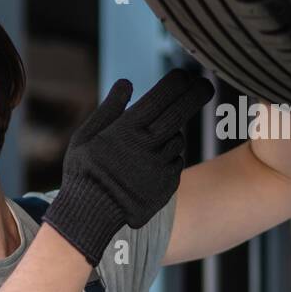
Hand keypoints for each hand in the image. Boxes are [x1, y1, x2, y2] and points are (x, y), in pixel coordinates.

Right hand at [44, 69, 213, 263]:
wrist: (91, 216)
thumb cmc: (84, 173)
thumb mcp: (85, 137)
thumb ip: (109, 109)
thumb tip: (125, 83)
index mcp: (127, 129)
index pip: (162, 96)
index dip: (178, 82)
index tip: (186, 75)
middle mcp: (148, 145)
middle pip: (181, 112)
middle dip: (196, 95)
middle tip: (206, 86)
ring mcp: (160, 165)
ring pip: (177, 140)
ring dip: (170, 135)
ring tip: (149, 146)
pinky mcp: (168, 184)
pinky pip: (175, 163)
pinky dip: (167, 159)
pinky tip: (148, 166)